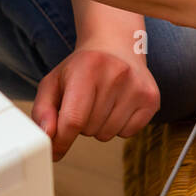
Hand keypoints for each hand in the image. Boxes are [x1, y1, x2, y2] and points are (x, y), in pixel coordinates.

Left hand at [32, 38, 159, 157]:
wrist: (116, 46)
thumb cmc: (82, 68)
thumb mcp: (53, 82)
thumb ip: (43, 110)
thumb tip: (48, 136)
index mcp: (88, 68)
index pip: (73, 120)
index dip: (61, 140)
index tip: (55, 150)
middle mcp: (117, 75)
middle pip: (89, 130)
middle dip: (82, 125)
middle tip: (86, 104)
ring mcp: (137, 87)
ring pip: (108, 134)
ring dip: (100, 126)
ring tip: (101, 103)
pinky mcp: (151, 99)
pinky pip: (127, 134)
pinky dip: (119, 127)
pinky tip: (118, 106)